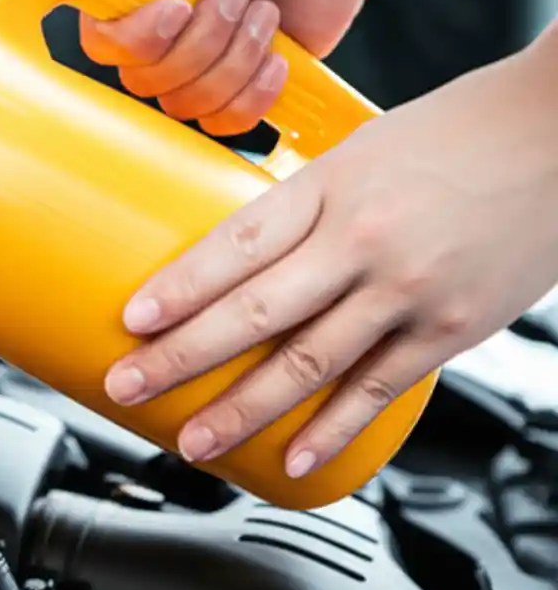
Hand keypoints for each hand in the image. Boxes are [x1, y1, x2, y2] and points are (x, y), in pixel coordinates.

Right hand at [0, 0, 365, 134]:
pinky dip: (259, 88)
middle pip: (152, 86)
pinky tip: (274, 53)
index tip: (175, 5)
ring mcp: (193, 78)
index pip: (106, 55)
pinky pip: (228, 126)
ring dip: (239, 53)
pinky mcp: (234, 100)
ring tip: (259, 11)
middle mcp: (151, 49)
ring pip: (192, 107)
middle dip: (206, 38)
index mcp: (121, 10)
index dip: (144, 40)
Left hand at [103, 34, 557, 477]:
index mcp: (331, 184)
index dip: (178, 288)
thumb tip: (244, 253)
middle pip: (255, 312)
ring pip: (307, 363)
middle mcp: (363, 238)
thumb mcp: (363, 148)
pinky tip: (294, 459)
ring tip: (193, 440)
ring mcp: (408, 288)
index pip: (235, 244)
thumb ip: (306, 203)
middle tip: (127, 387)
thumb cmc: (463, 129)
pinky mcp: (450, 328)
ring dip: (242, 409)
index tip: (130, 320)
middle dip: (181, 358)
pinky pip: (377, 390)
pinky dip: (332, 430)